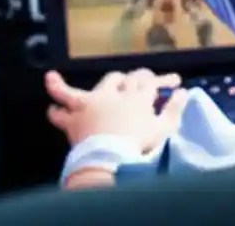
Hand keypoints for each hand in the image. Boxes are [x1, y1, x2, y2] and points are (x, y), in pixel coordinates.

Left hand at [45, 69, 188, 151]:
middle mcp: (116, 93)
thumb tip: (183, 93)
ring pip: (101, 85)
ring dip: (105, 86)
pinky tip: (51, 78)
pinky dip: (56, 88)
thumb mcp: (164, 128)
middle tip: (140, 84)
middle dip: (136, 80)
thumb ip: (174, 109)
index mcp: (138, 97)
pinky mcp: (75, 113)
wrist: (108, 156)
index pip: (153, 82)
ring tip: (107, 88)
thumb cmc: (138, 143)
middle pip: (127, 79)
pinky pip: (62, 100)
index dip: (164, 80)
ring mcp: (94, 101)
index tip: (174, 82)